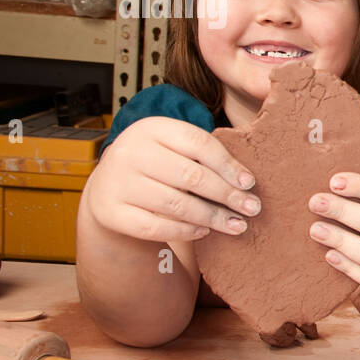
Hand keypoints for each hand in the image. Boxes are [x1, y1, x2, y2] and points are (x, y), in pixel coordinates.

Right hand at [84, 117, 258, 241]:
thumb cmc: (157, 166)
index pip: (198, 144)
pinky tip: (205, 231)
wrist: (107, 187)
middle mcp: (130, 152)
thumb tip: (247, 182)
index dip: (228, 165)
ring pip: (176, 204)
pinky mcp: (110, 212)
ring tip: (237, 225)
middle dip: (227, 195)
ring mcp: (117, 182)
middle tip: (252, 208)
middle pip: (190, 176)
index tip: (250, 183)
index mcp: (152, 128)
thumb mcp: (174, 147)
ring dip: (212, 217)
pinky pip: (155, 227)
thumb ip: (203, 154)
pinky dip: (185, 231)